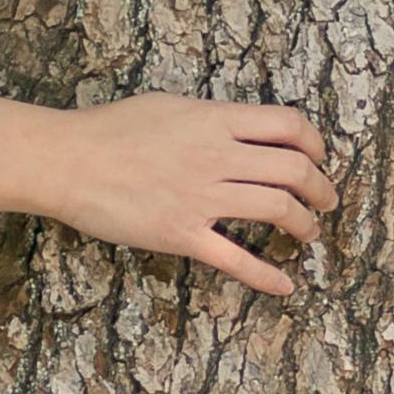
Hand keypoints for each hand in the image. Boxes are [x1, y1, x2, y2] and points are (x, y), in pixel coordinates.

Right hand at [0, 92, 333, 298]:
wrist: (67, 161)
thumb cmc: (109, 130)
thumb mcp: (168, 107)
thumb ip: (208, 120)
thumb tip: (234, 129)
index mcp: (215, 120)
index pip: (288, 125)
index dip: (315, 143)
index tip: (318, 157)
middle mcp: (217, 156)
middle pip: (294, 169)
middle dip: (320, 188)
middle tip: (326, 200)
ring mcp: (202, 197)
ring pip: (277, 209)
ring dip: (304, 225)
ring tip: (309, 233)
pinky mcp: (182, 234)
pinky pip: (236, 259)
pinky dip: (267, 276)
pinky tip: (285, 286)